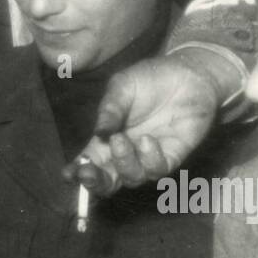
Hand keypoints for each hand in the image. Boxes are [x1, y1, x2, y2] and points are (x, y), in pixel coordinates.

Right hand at [65, 52, 226, 193]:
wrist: (188, 75)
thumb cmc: (151, 79)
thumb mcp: (123, 86)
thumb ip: (110, 108)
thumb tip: (98, 131)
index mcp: (107, 138)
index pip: (90, 161)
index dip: (77, 171)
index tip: (68, 173)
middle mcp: (126, 153)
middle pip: (108, 180)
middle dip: (95, 182)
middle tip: (88, 172)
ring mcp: (148, 158)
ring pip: (132, 177)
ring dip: (122, 162)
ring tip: (120, 139)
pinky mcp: (171, 157)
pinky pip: (157, 169)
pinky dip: (149, 159)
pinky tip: (147, 140)